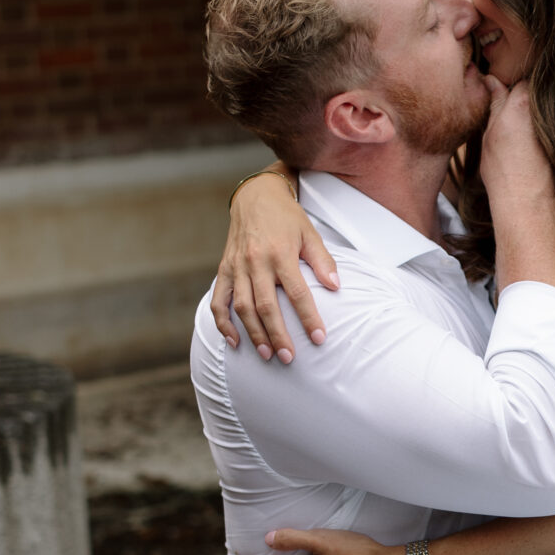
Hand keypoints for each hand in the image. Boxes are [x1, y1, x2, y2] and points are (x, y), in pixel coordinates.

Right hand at [211, 168, 339, 361]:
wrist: (255, 197)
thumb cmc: (286, 218)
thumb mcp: (310, 233)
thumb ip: (322, 261)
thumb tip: (336, 286)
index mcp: (280, 252)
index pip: (297, 292)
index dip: (308, 317)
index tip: (319, 338)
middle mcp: (256, 261)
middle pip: (266, 305)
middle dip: (278, 334)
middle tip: (289, 358)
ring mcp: (237, 266)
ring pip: (242, 307)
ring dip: (253, 333)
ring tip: (267, 354)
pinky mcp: (224, 269)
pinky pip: (219, 300)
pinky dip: (223, 322)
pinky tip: (234, 341)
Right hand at [479, 78, 554, 210]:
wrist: (528, 201)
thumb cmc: (504, 172)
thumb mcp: (490, 135)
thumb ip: (495, 103)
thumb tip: (492, 80)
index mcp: (522, 103)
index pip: (522, 76)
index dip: (515, 82)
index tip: (509, 92)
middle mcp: (544, 107)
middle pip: (538, 87)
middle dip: (530, 93)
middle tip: (519, 111)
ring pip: (550, 103)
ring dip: (542, 108)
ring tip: (530, 131)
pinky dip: (552, 123)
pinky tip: (541, 141)